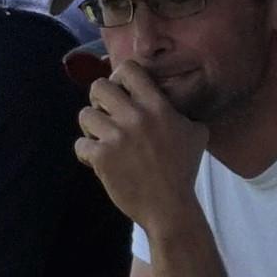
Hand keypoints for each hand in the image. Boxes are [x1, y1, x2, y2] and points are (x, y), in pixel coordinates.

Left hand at [73, 56, 210, 235]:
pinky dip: (86, 153)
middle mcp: (136, 117)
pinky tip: (97, 160)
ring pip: (84, 114)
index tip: (122, 92)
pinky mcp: (102, 158)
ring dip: (90, 127)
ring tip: (101, 139)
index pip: (128, 69)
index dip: (119, 78)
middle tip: (106, 115)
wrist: (170, 207)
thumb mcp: (196, 133)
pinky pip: (80, 144)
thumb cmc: (183, 171)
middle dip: (98, 99)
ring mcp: (117, 137)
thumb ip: (181, 112)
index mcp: (157, 107)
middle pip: (98, 87)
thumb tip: (174, 100)